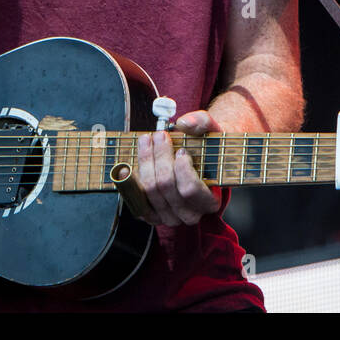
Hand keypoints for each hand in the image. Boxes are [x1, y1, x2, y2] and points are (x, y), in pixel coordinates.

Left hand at [135, 110, 221, 225]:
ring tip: (147, 140)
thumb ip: (202, 122)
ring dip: (145, 161)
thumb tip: (184, 123)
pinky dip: (131, 181)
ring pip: (150, 190)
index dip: (182, 169)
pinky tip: (129, 165)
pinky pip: (137, 199)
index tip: (181, 150)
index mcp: (209, 200)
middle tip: (159, 135)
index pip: (190, 190)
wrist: (198, 161)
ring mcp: (169, 217)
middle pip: (165, 186)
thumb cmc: (206, 148)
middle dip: (160, 157)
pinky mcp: (153, 215)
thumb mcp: (211, 131)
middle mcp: (190, 214)